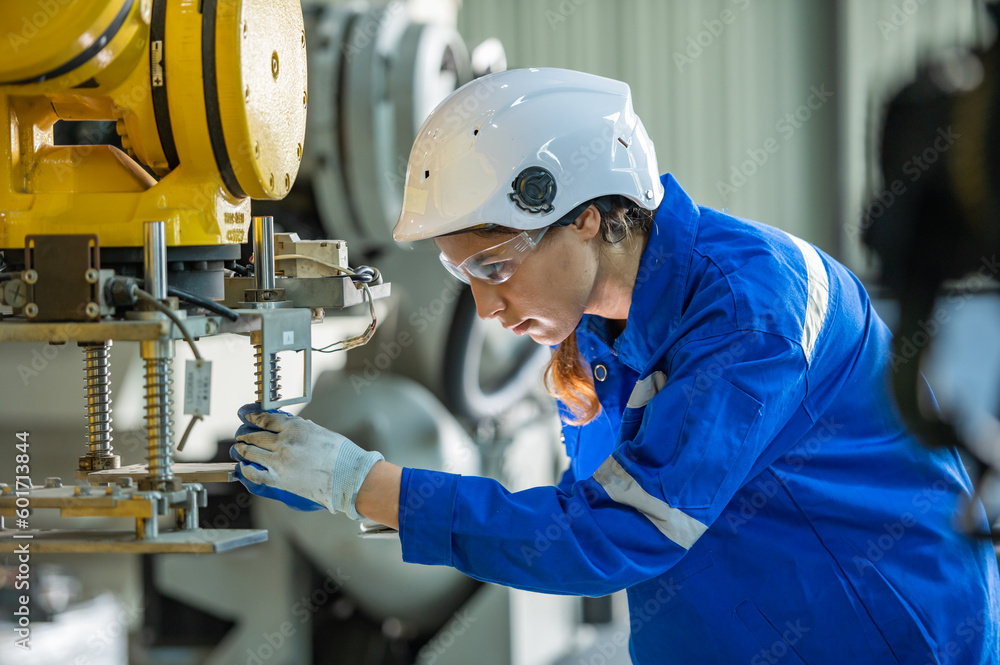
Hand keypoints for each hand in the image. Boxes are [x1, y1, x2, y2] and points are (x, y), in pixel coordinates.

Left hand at [231, 404, 383, 518]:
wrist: (348, 477)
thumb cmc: (339, 454)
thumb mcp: (318, 431)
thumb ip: (299, 428)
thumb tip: (284, 427)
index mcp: (295, 428)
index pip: (265, 419)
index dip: (251, 417)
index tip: (245, 416)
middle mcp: (284, 443)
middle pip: (255, 435)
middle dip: (245, 435)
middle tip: (241, 436)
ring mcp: (280, 462)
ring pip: (250, 453)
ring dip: (242, 450)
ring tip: (239, 450)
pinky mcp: (279, 480)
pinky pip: (254, 474)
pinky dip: (245, 469)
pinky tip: (243, 467)